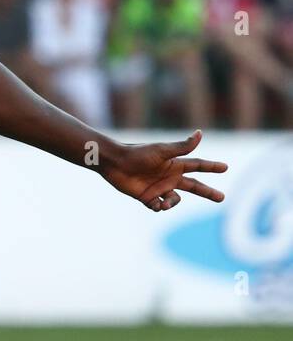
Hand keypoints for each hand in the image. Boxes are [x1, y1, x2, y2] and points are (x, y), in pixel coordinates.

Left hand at [99, 130, 227, 211]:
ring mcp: (159, 188)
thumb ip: (182, 147)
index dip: (211, 166)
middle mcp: (169, 177)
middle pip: (194, 186)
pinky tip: (152, 202)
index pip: (197, 165)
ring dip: (172, 204)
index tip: (225, 167)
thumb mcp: (162, 151)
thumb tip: (200, 133)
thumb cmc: (138, 154)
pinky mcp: (147, 197)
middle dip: (207, 192)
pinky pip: (158, 207)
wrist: (115, 163)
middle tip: (222, 198)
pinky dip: (158, 207)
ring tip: (164, 203)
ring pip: (175, 200)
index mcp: (174, 165)